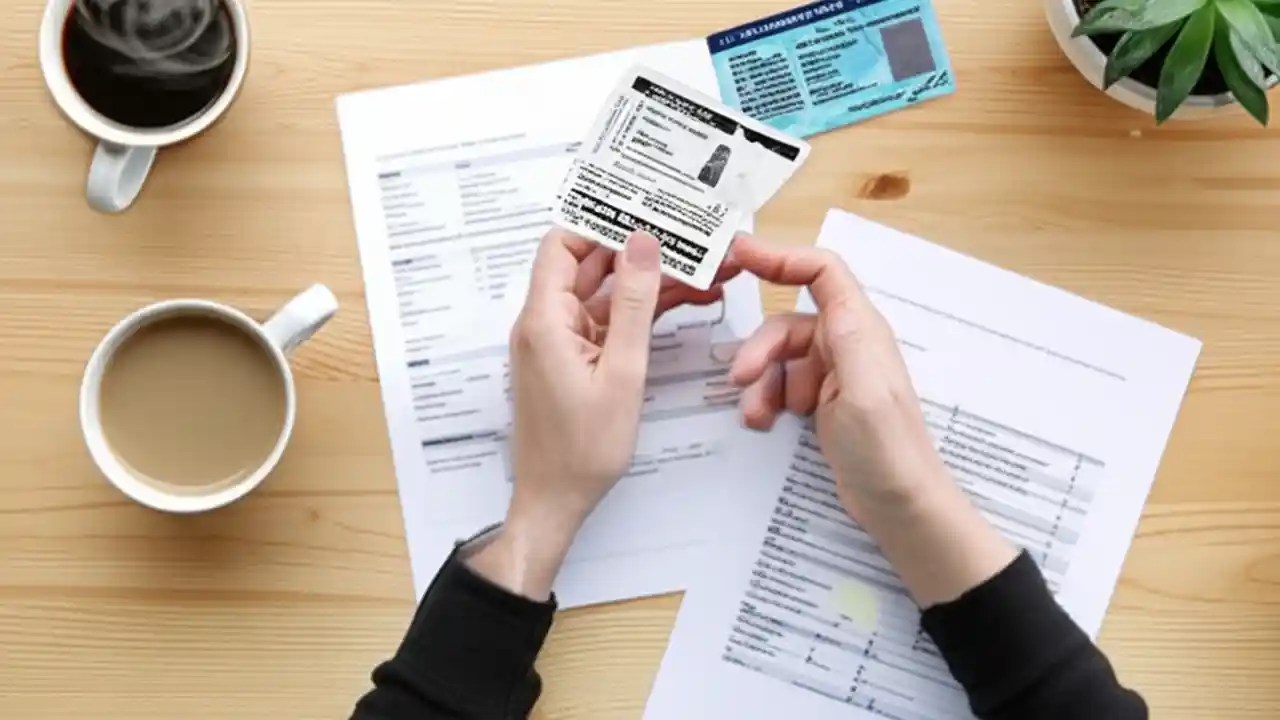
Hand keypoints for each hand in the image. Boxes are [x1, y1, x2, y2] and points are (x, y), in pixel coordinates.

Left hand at [469, 228, 731, 599]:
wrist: (556, 501)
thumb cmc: (581, 450)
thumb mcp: (620, 373)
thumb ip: (633, 306)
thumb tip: (642, 244)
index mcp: (544, 321)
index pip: (564, 245)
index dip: (602, 224)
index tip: (647, 215)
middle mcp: (546, 324)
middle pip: (591, 265)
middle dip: (640, 249)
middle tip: (690, 238)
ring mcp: (562, 342)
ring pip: (607, 293)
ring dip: (651, 282)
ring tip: (706, 270)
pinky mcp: (577, 360)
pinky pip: (610, 322)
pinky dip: (643, 312)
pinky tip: (687, 302)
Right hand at [727, 235, 947, 518]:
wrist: (899, 507)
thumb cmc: (888, 451)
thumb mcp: (864, 391)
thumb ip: (842, 335)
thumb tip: (819, 285)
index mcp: (861, 330)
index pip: (822, 271)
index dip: (780, 255)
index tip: (738, 253)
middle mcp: (848, 343)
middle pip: (787, 322)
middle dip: (759, 348)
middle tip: (740, 378)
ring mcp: (835, 374)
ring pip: (779, 357)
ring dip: (761, 382)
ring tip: (756, 415)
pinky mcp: (823, 402)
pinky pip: (782, 385)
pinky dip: (766, 400)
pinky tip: (764, 423)